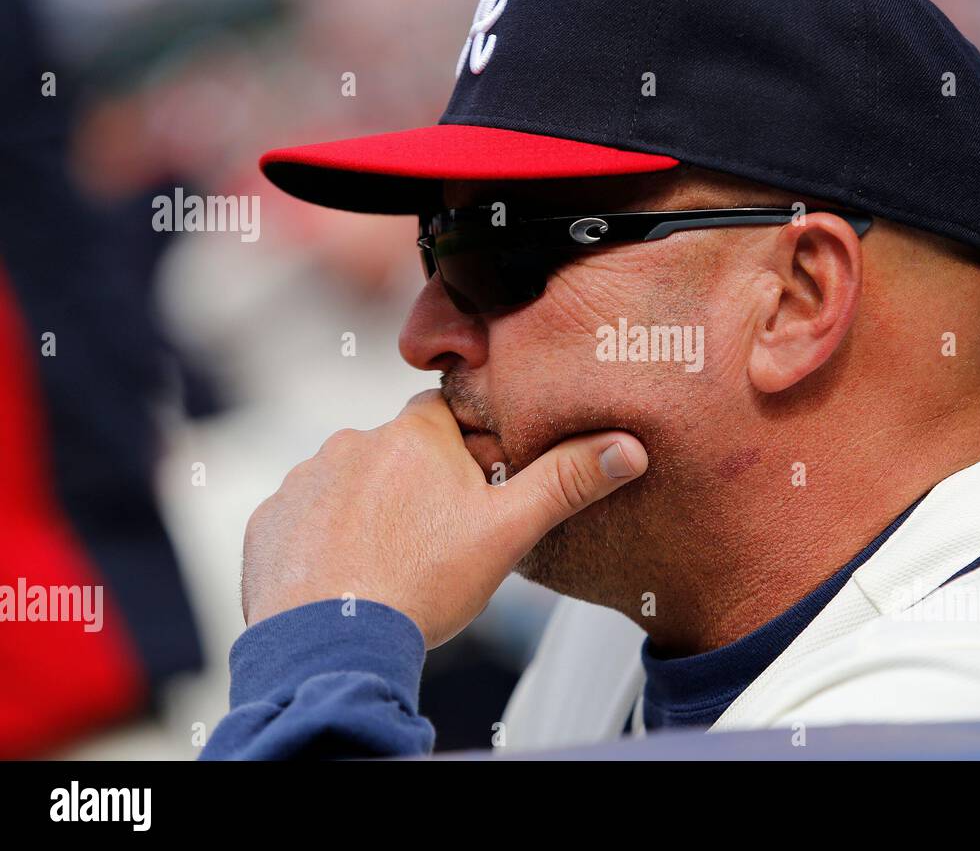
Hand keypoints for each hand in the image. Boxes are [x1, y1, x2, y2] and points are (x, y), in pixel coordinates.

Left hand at [240, 389, 647, 646]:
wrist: (334, 643)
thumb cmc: (424, 584)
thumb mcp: (509, 531)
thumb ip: (567, 482)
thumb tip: (628, 447)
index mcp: (415, 435)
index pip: (447, 416)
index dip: (466, 450)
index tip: (474, 489)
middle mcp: (353, 442)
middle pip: (399, 450)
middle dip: (418, 482)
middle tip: (438, 539)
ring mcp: (305, 480)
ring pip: (352, 481)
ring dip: (370, 508)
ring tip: (391, 562)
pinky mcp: (271, 519)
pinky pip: (306, 515)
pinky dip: (326, 537)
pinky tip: (347, 573)